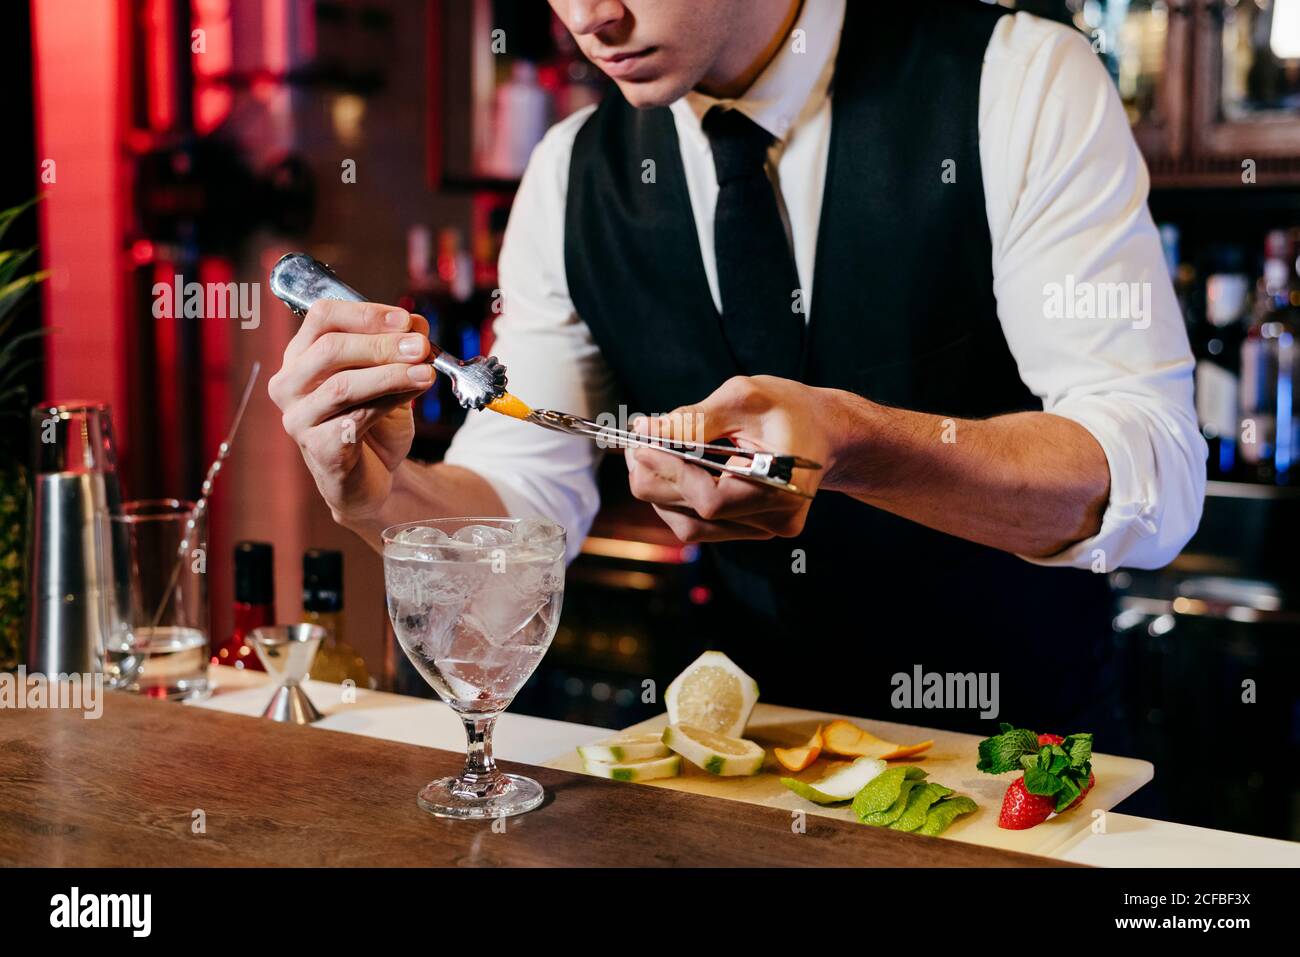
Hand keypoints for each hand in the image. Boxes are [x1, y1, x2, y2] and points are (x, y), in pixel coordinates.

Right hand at [268, 300, 432, 523]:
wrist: (373, 478)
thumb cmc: (375, 421)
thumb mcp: (392, 377)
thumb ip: (401, 349)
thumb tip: (417, 324)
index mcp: (302, 355)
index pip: (322, 316)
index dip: (365, 313)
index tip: (405, 319)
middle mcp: (289, 384)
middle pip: (330, 349)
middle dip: (381, 345)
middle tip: (421, 347)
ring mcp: (298, 418)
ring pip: (342, 386)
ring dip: (390, 375)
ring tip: (426, 372)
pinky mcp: (317, 449)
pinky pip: (354, 420)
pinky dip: (388, 405)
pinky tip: (412, 396)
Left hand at [625, 375, 840, 542]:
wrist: (823, 431)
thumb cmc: (789, 408)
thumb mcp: (744, 397)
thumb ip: (694, 419)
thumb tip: (645, 430)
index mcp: (781, 488)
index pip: (712, 501)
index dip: (671, 474)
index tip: (641, 444)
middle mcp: (775, 520)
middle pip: (695, 517)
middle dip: (657, 479)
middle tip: (636, 443)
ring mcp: (762, 531)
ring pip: (690, 526)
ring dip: (662, 490)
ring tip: (651, 452)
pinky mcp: (749, 530)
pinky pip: (699, 524)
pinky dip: (677, 498)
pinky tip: (672, 468)